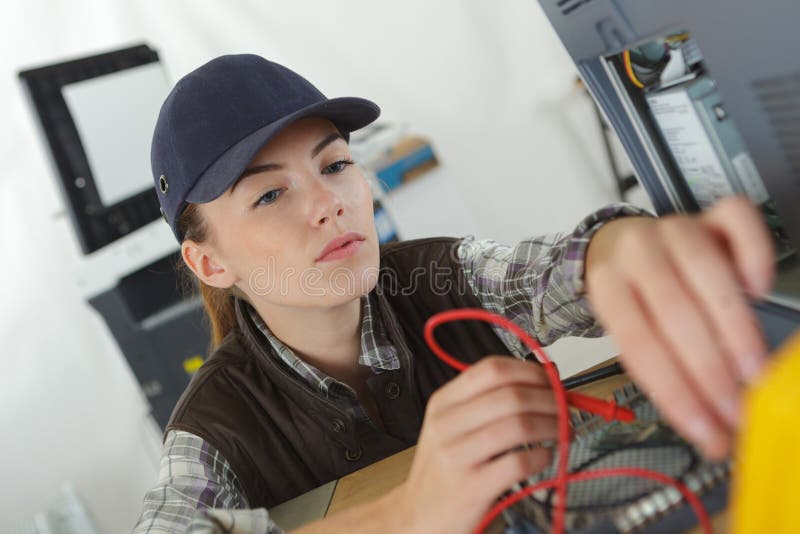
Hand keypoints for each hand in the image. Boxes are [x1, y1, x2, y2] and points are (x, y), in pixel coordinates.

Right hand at [394, 356, 557, 532]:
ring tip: (562, 432)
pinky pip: (519, 463)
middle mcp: (446, 425)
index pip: (492, 370)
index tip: (550, 381)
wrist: (418, 516)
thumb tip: (542, 383)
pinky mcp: (471, 487)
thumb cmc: (442, 469)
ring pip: (519, 425)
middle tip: (565, 408)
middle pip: (511, 395)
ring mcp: (456, 456)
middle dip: (550, 400)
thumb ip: (487, 403)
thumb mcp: (451, 427)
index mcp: (443, 403)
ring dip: (552, 426)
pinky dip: (543, 457)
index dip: (530, 372)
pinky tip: (546, 457)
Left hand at [584, 195, 774, 459]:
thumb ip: (669, 377)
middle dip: (709, 370)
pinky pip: (737, 222)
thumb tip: (713, 438)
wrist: (624, 246)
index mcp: (606, 285)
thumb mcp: (635, 334)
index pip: (638, 344)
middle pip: (672, 311)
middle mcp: (636, 251)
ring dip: (735, 328)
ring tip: (755, 373)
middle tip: (737, 410)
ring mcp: (675, 227)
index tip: (705, 430)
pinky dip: (754, 255)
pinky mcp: (712, 214)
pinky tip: (758, 292)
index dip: (674, 391)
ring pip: (705, 268)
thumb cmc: (636, 300)